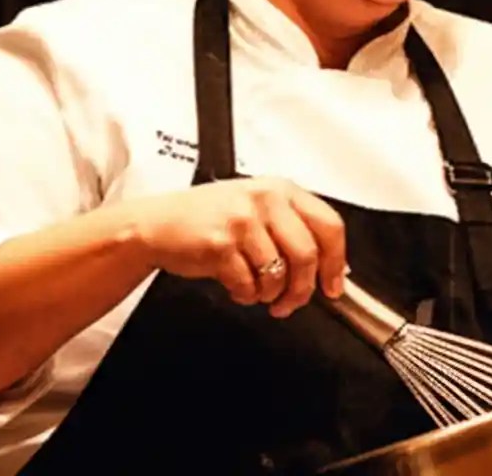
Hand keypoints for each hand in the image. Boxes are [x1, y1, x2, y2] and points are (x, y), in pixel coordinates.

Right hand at [132, 177, 345, 317]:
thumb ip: (292, 228)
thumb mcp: (255, 208)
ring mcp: (242, 221)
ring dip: (269, 294)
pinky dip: (244, 295)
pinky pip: (248, 285)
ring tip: (255, 290)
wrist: (156, 224)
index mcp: (280, 189)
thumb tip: (329, 266)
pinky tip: (234, 286)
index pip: (329, 225)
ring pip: (278, 275)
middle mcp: (264, 200)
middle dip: (302, 289)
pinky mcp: (221, 245)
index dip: (336, 262)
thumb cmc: (206, 218)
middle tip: (291, 302)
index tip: (333, 285)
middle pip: (307, 255)